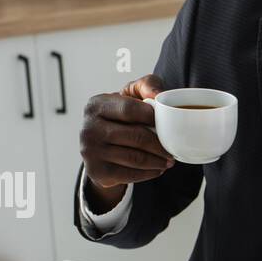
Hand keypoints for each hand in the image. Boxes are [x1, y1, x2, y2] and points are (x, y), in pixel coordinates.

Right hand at [80, 73, 173, 210]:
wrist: (100, 146)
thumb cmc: (122, 116)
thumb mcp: (132, 95)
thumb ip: (147, 85)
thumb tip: (158, 95)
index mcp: (96, 105)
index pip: (129, 110)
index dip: (151, 117)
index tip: (167, 123)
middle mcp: (88, 128)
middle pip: (136, 137)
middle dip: (160, 145)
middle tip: (173, 150)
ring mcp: (90, 151)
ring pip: (135, 158)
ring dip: (158, 161)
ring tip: (169, 161)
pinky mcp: (97, 171)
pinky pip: (130, 175)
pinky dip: (149, 173)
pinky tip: (158, 169)